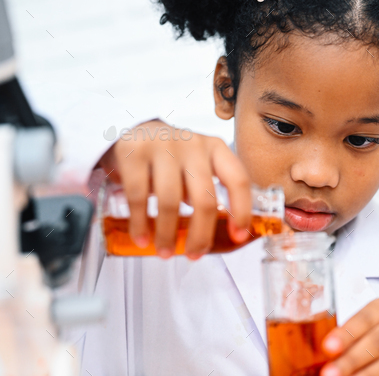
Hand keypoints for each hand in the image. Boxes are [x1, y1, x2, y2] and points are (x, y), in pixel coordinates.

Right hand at [98, 119, 251, 258]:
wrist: (132, 130)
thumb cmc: (170, 157)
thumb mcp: (195, 167)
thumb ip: (206, 193)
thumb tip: (212, 235)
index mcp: (215, 148)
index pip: (238, 180)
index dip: (241, 211)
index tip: (237, 236)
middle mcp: (193, 145)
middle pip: (204, 198)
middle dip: (200, 234)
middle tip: (195, 254)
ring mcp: (163, 146)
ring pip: (171, 201)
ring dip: (167, 233)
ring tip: (165, 251)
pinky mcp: (134, 153)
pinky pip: (139, 196)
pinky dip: (140, 223)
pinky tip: (141, 237)